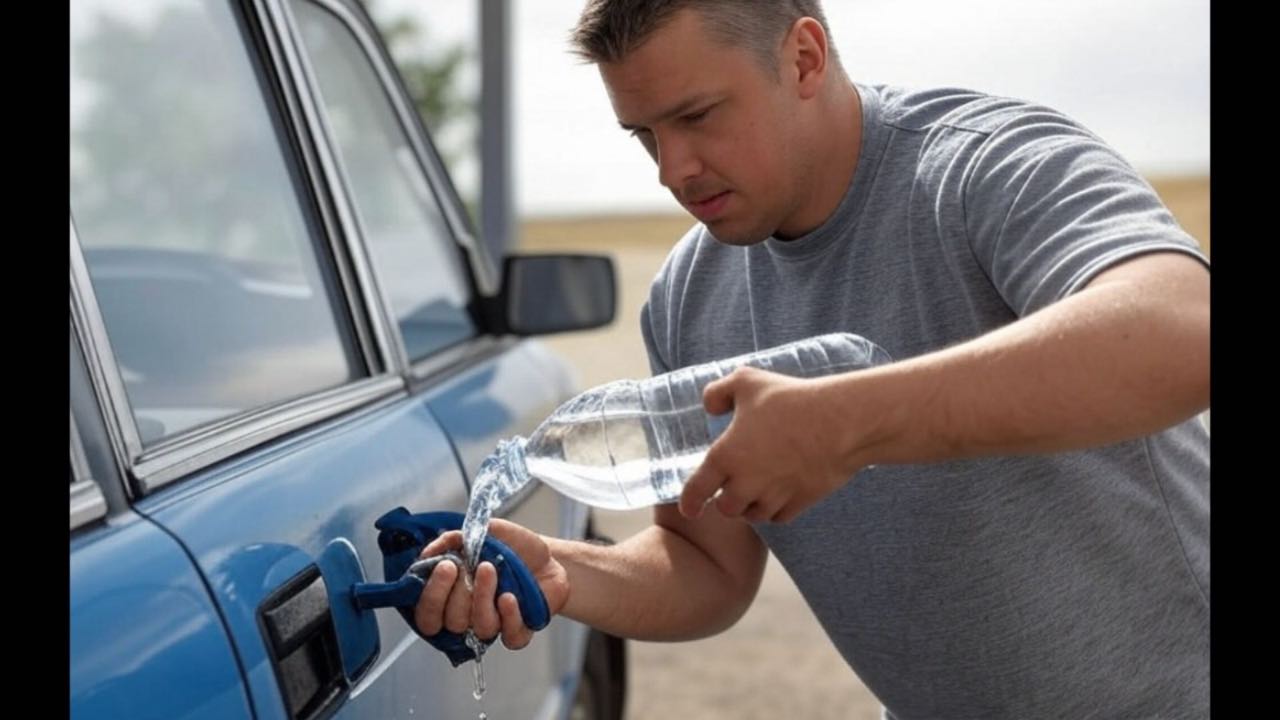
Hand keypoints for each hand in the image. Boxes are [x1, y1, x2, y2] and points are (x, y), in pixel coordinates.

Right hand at [412, 518, 568, 649]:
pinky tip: (509, 597)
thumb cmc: (511, 548)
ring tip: (490, 569)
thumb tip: (427, 553)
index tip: (444, 566)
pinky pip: (511, 638)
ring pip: (481, 627)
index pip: (428, 615)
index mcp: (452, 597)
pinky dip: (510, 617)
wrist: (548, 556)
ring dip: (482, 597)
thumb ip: (451, 540)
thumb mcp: (480, 533)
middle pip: (451, 623)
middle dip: (456, 594)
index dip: (431, 596)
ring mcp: (495, 625)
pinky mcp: (519, 631)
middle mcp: (470, 615)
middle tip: (462, 566)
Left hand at [679, 367, 866, 522]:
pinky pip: (780, 517)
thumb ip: (719, 392)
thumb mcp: (746, 381)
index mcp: (726, 456)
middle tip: (732, 484)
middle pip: (726, 508)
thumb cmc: (790, 400)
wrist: (839, 423)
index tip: (689, 509)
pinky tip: (780, 492)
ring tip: (757, 487)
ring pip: (753, 515)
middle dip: (726, 499)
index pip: (697, 491)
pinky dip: (776, 509)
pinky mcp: (800, 503)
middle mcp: (746, 483)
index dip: (690, 502)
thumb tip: (710, 408)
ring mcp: (774, 496)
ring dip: (751, 505)